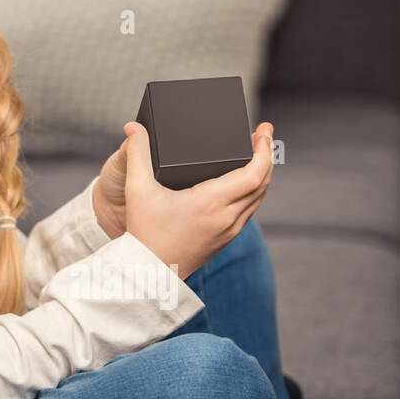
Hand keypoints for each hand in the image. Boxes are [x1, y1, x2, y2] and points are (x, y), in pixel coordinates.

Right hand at [99, 120, 274, 276]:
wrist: (148, 272)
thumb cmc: (143, 232)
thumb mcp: (136, 189)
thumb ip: (137, 153)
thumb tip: (133, 126)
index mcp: (211, 203)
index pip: (254, 174)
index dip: (263, 151)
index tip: (263, 130)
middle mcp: (227, 218)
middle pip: (262, 183)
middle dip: (266, 155)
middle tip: (263, 133)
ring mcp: (229, 230)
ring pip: (258, 198)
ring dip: (262, 174)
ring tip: (258, 153)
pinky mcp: (225, 239)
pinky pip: (249, 210)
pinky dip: (254, 191)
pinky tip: (246, 183)